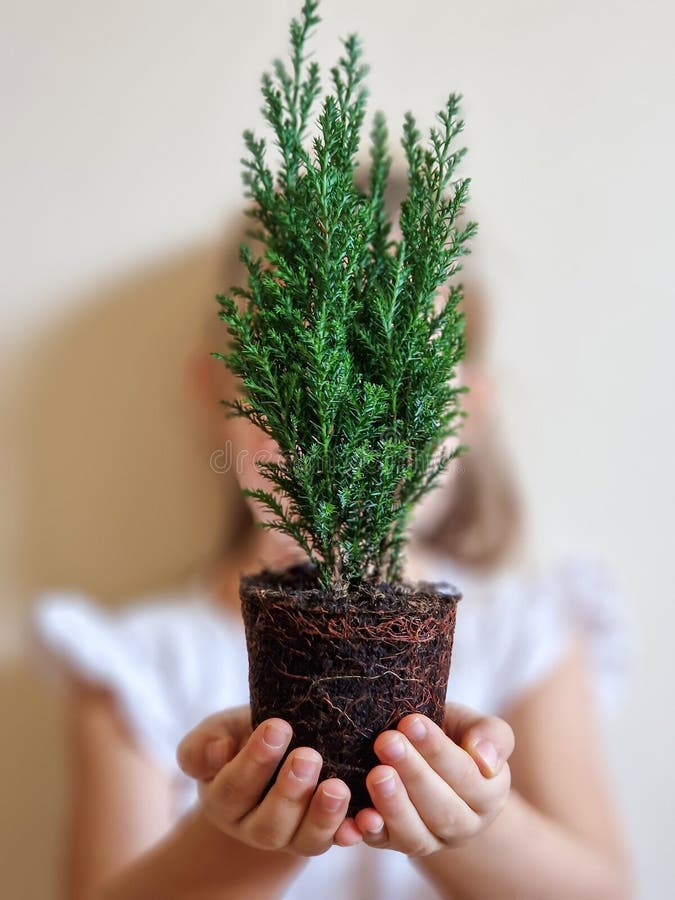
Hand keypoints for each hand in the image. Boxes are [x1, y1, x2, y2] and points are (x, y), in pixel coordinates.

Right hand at [176, 706, 361, 855]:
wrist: (275, 747)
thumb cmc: (242, 735)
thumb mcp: (219, 731)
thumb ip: (205, 743)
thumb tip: (218, 752)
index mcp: (224, 801)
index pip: (234, 788)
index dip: (254, 761)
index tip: (278, 726)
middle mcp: (254, 827)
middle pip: (269, 823)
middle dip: (290, 791)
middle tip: (308, 756)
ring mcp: (290, 836)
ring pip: (304, 840)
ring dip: (323, 815)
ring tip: (337, 787)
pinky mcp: (321, 835)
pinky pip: (336, 841)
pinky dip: (352, 832)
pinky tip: (365, 818)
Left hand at [355, 703, 513, 856]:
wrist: (428, 753)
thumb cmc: (454, 734)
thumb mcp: (476, 726)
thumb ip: (492, 736)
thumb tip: (485, 760)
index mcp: (489, 795)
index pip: (466, 776)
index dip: (437, 750)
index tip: (412, 722)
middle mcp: (463, 826)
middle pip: (441, 809)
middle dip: (412, 774)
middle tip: (387, 742)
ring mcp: (430, 839)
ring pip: (414, 835)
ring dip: (393, 805)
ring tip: (377, 774)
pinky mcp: (396, 843)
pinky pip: (383, 845)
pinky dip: (370, 833)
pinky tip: (359, 816)